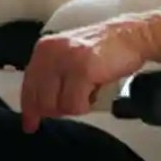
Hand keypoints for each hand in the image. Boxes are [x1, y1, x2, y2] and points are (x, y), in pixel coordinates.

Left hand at [19, 10, 160, 132]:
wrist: (132, 36)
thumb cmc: (105, 50)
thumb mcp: (70, 57)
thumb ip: (52, 77)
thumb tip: (38, 108)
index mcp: (44, 48)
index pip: (28, 85)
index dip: (29, 109)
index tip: (31, 125)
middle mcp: (51, 52)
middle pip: (40, 100)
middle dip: (58, 108)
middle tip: (77, 100)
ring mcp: (66, 60)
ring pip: (57, 106)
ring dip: (74, 105)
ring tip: (89, 90)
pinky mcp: (82, 70)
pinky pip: (74, 104)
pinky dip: (86, 105)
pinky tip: (95, 91)